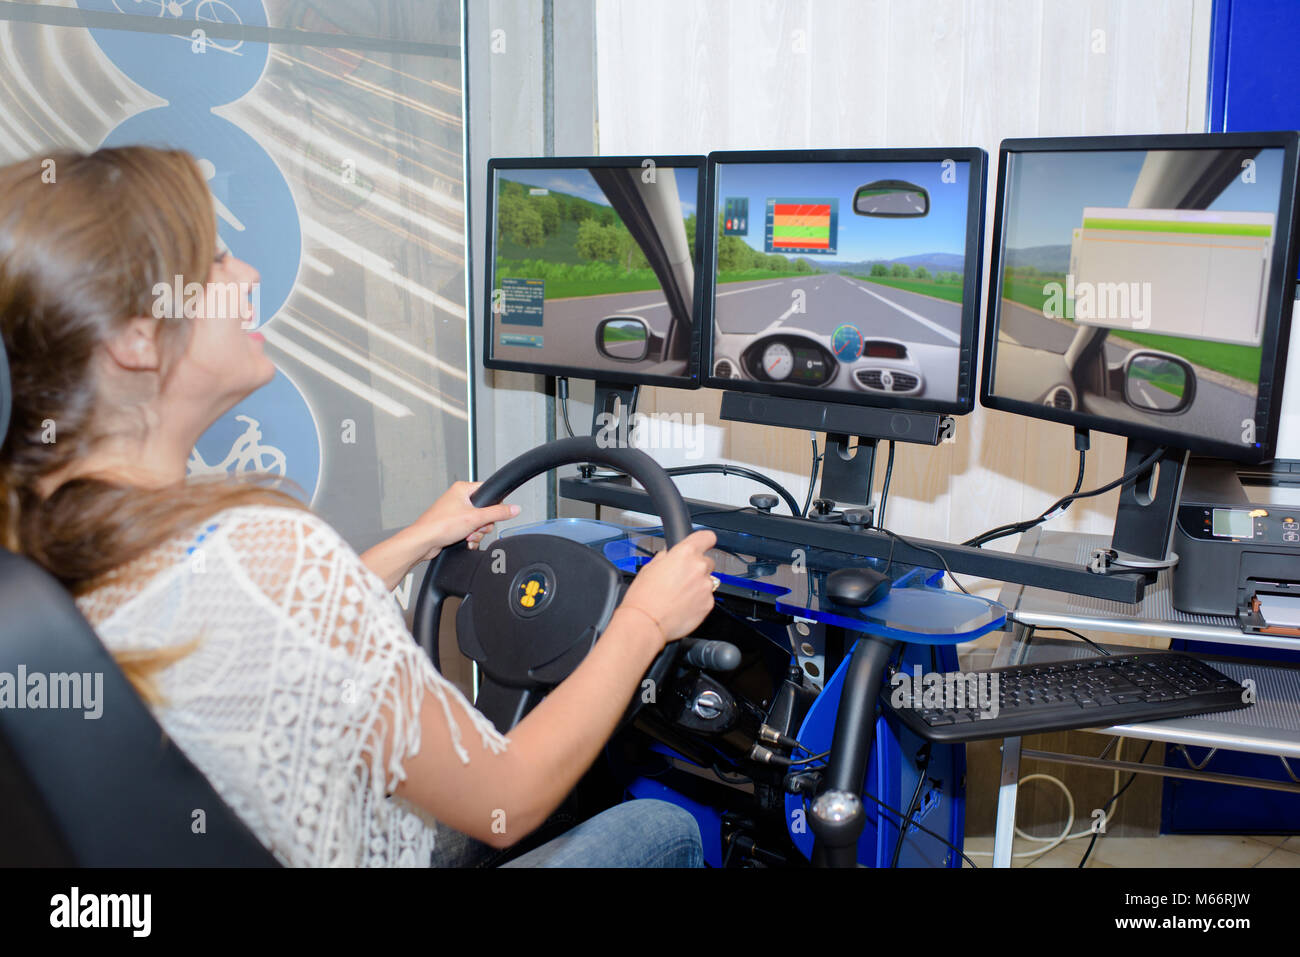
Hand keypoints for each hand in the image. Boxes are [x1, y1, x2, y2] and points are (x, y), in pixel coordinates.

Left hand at [361, 481, 518, 589]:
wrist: (423, 542)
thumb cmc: (439, 525)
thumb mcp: (475, 518)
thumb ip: (498, 513)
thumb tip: (514, 508)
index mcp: (463, 489)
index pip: (488, 492)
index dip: (493, 505)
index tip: (490, 515)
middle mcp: (458, 499)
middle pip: (485, 511)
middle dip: (483, 524)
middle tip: (475, 527)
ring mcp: (455, 512)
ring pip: (478, 523)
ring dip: (476, 533)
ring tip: (467, 536)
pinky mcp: (453, 525)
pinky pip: (470, 531)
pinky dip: (470, 538)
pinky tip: (464, 541)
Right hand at [618, 529, 716, 645]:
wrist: (646, 622)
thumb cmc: (643, 596)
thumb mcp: (649, 567)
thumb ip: (666, 557)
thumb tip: (671, 555)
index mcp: (684, 553)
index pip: (707, 537)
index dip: (705, 541)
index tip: (704, 544)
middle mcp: (699, 567)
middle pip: (707, 561)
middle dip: (697, 568)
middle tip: (681, 579)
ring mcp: (705, 586)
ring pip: (707, 581)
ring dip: (698, 586)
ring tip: (679, 596)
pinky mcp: (708, 604)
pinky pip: (707, 598)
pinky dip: (698, 601)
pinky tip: (683, 606)